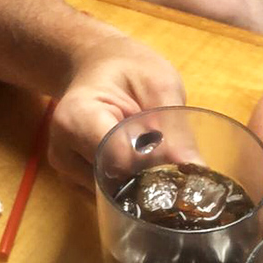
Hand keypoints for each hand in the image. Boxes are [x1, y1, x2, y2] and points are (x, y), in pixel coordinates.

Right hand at [48, 32, 185, 188]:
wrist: (97, 66)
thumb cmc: (128, 68)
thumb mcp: (159, 85)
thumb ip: (175, 128)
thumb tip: (198, 171)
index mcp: (77, 119)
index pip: (120, 161)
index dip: (154, 167)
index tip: (181, 164)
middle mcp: (64, 151)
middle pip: (116, 184)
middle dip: (150, 181)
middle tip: (175, 164)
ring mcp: (68, 171)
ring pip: (115, 195)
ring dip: (142, 185)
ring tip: (154, 156)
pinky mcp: (76, 182)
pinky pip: (112, 196)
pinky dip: (131, 186)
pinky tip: (141, 165)